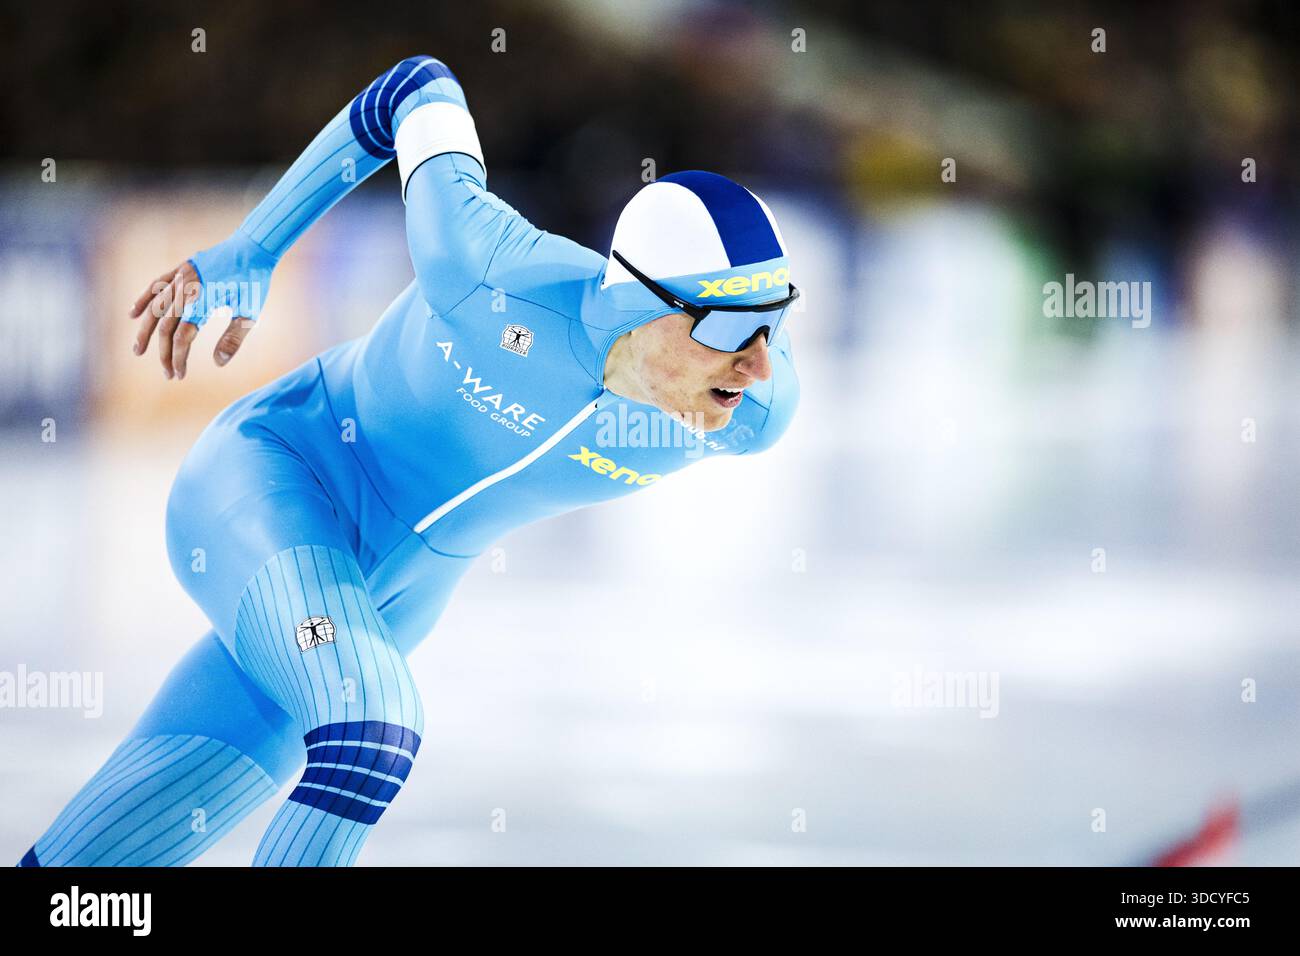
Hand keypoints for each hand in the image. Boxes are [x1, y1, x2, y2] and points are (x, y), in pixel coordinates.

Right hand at [127, 231, 275, 379]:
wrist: (253, 246)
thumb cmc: (254, 281)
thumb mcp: (250, 312)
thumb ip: (234, 338)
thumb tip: (218, 363)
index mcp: (203, 299)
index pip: (182, 336)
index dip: (178, 357)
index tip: (179, 375)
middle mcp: (186, 287)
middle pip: (165, 326)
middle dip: (164, 352)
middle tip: (167, 374)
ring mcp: (180, 276)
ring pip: (155, 307)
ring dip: (145, 331)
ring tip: (138, 350)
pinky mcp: (180, 268)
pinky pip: (156, 285)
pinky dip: (143, 299)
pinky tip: (133, 314)